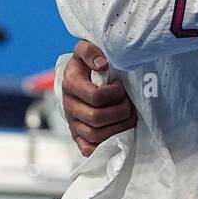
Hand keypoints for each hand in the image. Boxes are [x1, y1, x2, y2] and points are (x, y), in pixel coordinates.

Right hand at [62, 39, 135, 156]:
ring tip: (128, 115)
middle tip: (128, 103)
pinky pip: (88, 149)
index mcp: (70, 83)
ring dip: (118, 127)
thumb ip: (91, 51)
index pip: (95, 96)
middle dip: (120, 111)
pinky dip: (104, 144)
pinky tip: (117, 133)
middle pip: (97, 118)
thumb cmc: (86, 63)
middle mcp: (69, 105)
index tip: (120, 86)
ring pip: (95, 135)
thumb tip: (102, 64)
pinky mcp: (78, 136)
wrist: (78, 77)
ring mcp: (73, 123)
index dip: (114, 93)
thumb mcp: (86, 49)